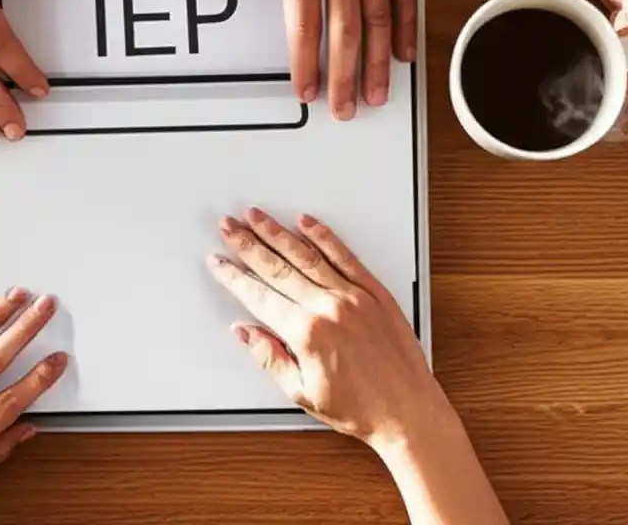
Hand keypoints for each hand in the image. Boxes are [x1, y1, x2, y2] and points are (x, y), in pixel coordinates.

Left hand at [181, 0, 417, 120]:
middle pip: (346, 32)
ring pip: (379, 19)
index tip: (306, 89)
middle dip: (344, 77)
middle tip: (343, 108)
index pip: (304, 23)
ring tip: (376, 93)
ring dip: (376, 62)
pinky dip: (406, 24)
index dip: (305, 63)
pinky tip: (404, 50)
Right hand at [206, 207, 442, 446]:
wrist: (408, 411)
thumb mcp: (302, 393)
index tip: (219, 262)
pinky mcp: (376, 292)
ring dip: (277, 232)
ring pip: (307, 255)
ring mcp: (354, 297)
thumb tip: (245, 333)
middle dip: (248, 244)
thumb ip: (270, 358)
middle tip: (230, 226)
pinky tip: (307, 222)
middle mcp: (329, 308)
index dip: (234, 276)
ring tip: (257, 216)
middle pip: (278, 267)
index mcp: (307, 334)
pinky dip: (324, 237)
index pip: (259, 295)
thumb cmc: (361, 408)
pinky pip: (345, 256)